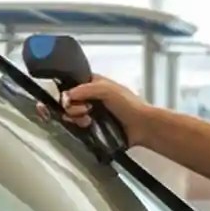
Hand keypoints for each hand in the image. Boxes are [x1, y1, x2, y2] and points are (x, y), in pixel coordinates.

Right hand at [36, 74, 151, 146]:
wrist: (141, 126)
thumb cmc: (130, 105)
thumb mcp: (107, 90)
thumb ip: (86, 89)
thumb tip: (67, 95)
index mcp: (94, 83)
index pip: (71, 84)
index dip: (67, 91)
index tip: (69, 98)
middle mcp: (90, 97)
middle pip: (68, 101)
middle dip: (72, 106)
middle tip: (84, 109)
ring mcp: (91, 112)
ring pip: (71, 114)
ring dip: (76, 117)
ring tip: (88, 119)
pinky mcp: (92, 126)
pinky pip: (77, 126)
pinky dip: (79, 126)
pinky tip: (88, 125)